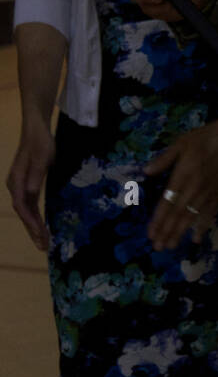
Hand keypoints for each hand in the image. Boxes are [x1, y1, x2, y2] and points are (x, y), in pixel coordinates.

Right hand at [6, 120, 54, 250]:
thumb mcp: (41, 158)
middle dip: (33, 230)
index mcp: (17, 181)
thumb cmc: (40, 142)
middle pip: (23, 212)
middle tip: (44, 247)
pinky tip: (41, 226)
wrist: (36, 129)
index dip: (31, 222)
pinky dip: (35, 216)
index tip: (40, 234)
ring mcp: (20, 185)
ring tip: (44, 242)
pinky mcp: (26, 184)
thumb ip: (36, 176)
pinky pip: (30, 204)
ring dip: (34, 226)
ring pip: (26, 211)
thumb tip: (31, 194)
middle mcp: (15, 186)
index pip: (22, 206)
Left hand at [145, 114, 217, 249]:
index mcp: (183, 174)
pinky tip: (196, 238)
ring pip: (192, 217)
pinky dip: (203, 227)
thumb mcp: (181, 142)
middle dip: (167, 231)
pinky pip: (210, 213)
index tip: (150, 234)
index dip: (158, 220)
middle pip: (178, 214)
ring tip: (171, 246)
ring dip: (180, 232)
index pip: (167, 202)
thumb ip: (164, 159)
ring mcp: (209, 192)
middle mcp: (195, 187)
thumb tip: (146, 172)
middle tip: (158, 247)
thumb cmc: (206, 137)